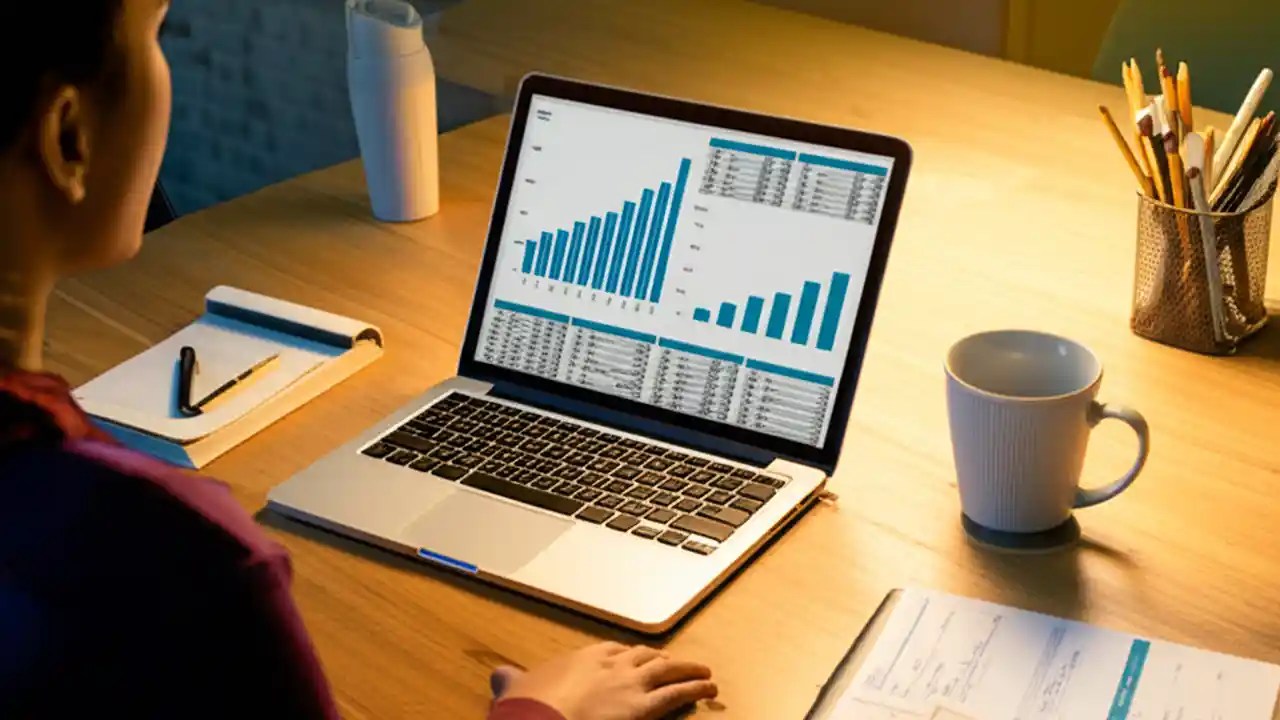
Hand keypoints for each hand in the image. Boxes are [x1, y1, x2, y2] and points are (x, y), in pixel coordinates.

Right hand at [491, 642, 716, 719]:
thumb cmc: (529, 710)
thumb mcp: (515, 692)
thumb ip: (512, 682)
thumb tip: (500, 676)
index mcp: (582, 658)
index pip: (611, 650)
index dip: (625, 655)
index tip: (631, 657)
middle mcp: (611, 664)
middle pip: (642, 655)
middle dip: (658, 659)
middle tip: (670, 662)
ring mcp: (631, 683)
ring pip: (667, 669)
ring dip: (686, 668)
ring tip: (701, 671)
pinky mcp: (645, 707)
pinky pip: (678, 693)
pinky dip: (696, 688)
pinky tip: (709, 687)